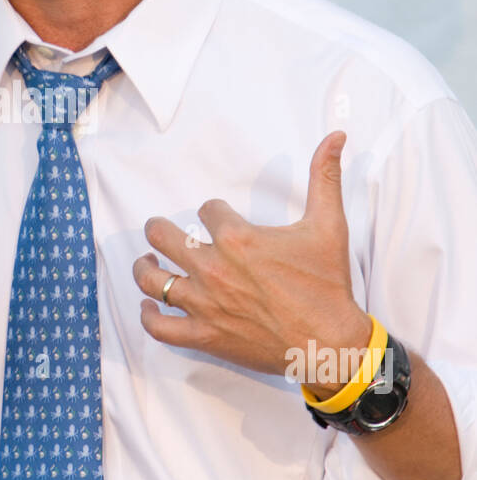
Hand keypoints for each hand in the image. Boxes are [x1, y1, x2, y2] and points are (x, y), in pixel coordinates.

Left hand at [132, 131, 371, 384]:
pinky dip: (148, 316)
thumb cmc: (327, 286)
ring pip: (152, 280)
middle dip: (160, 229)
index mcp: (238, 239)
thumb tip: (335, 135)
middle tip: (160, 230)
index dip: (213, 211)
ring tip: (148, 261)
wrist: (329, 344)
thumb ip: (325, 177)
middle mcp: (213, 269)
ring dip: (144, 267)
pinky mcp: (203, 335)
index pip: (207, 210)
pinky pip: (160, 327)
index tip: (219, 218)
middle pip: (163, 236)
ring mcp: (204, 304)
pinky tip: (148, 307)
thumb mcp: (329, 225)